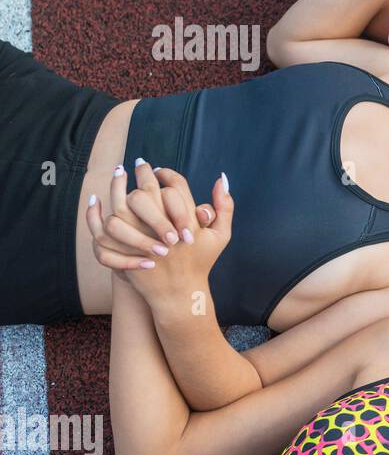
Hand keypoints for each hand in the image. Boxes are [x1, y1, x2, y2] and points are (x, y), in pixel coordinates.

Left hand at [86, 160, 232, 304]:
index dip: (166, 173)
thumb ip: (225, 206)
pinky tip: (97, 198)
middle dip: (143, 172)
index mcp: (187, 220)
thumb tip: (221, 177)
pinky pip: (105, 224)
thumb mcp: (221, 235)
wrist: (178, 291)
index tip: (159, 169)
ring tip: (119, 173)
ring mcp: (141, 237)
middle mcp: (162, 226)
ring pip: (124, 203)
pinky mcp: (124, 249)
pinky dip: (97, 211)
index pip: (175, 185)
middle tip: (140, 162)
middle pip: (148, 189)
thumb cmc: (201, 261)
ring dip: (119, 185)